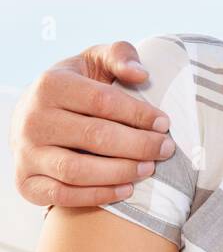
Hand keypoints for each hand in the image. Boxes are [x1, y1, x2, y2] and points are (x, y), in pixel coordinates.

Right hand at [10, 41, 174, 206]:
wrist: (35, 116)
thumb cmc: (78, 86)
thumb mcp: (95, 61)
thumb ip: (120, 55)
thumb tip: (140, 74)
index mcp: (51, 85)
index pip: (104, 102)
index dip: (140, 114)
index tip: (165, 123)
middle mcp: (33, 119)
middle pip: (95, 137)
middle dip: (139, 145)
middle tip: (166, 149)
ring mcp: (27, 153)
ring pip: (78, 170)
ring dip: (121, 172)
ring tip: (149, 168)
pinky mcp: (26, 183)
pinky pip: (63, 196)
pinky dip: (98, 195)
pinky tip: (127, 189)